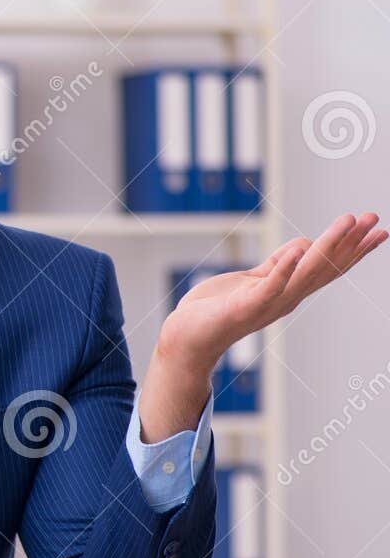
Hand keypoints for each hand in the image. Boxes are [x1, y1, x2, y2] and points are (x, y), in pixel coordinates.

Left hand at [139, 211, 385, 443]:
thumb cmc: (216, 309)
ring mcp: (267, 303)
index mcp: (288, 291)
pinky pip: (269, 285)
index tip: (380, 231)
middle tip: (375, 219)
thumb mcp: (251, 281)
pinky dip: (285, 267)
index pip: (328, 267)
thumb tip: (303, 245)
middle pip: (325, 268)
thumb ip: (277, 265)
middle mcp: (285, 298)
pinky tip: (299, 248)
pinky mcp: (245, 306)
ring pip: (305, 272)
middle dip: (351, 243)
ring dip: (327, 246)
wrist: (186, 338)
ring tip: (347, 221)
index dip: (354, 249)